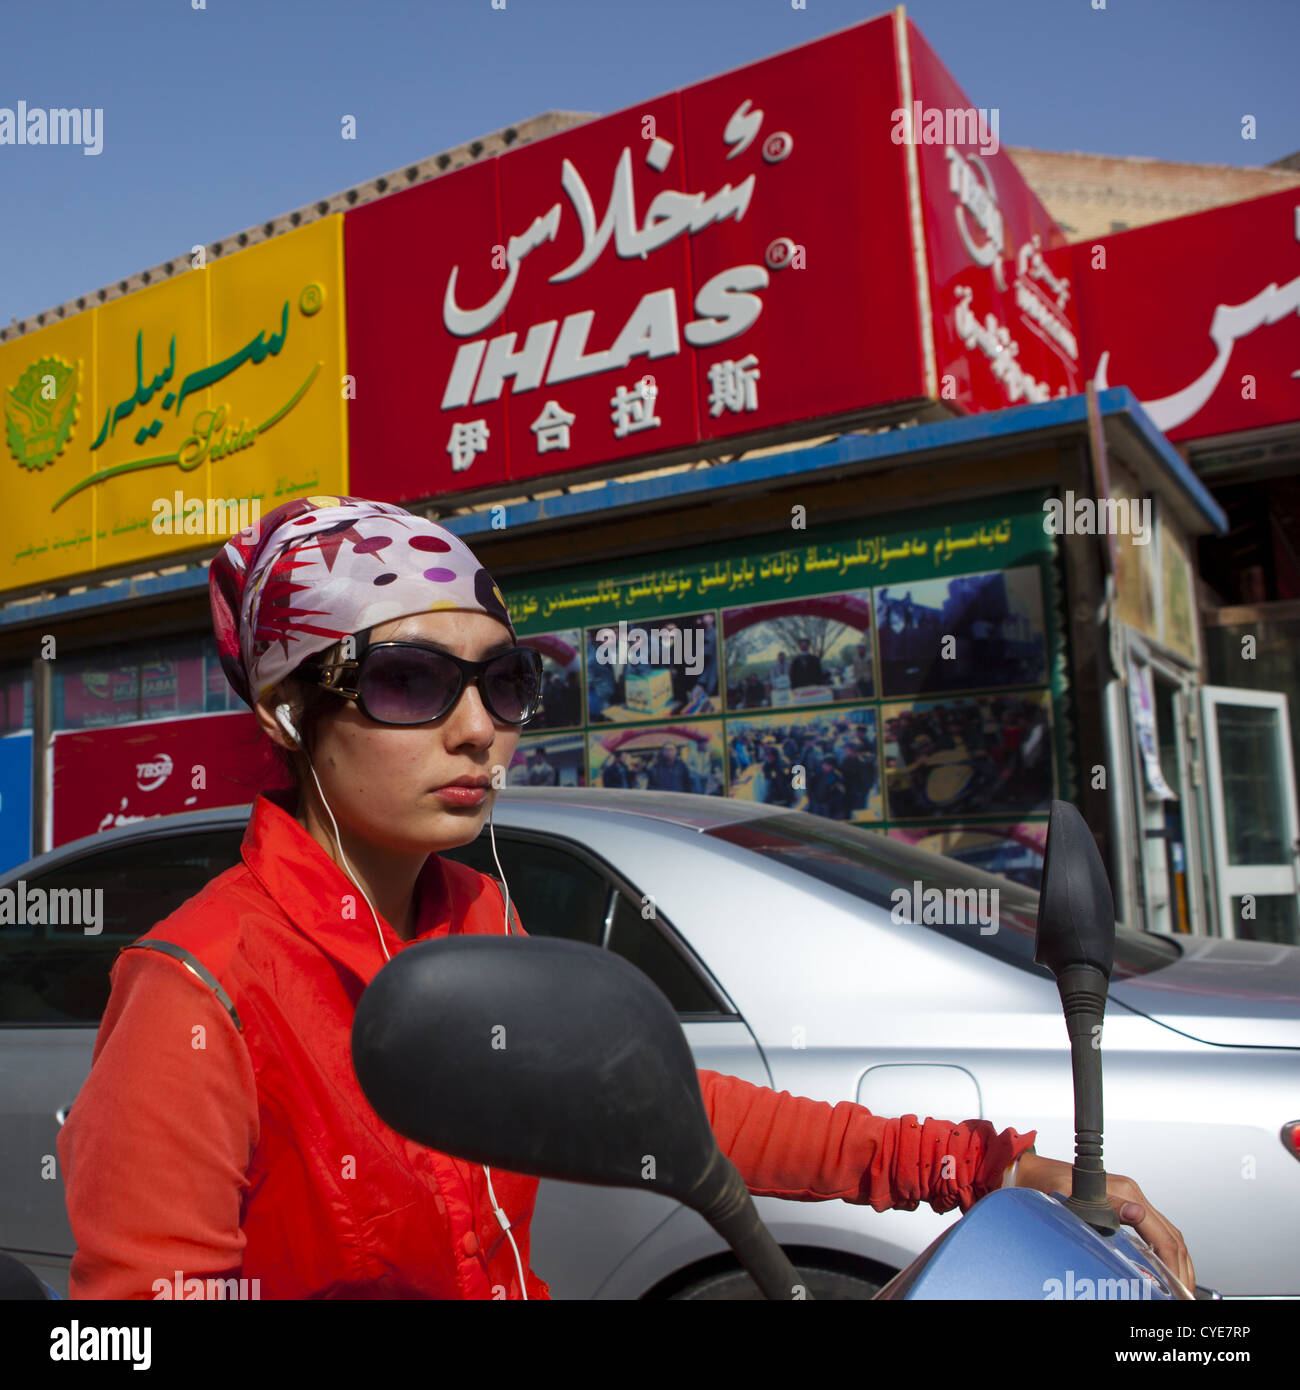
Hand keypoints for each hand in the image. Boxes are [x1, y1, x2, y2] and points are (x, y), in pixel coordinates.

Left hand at [1013, 1153, 1195, 1293]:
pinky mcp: (1124, 1204)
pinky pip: (1155, 1230)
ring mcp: (1129, 1198)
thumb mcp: (1072, 1197)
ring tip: (1180, 1287)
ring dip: (1177, 1262)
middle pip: (1172, 1236)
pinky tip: (1165, 1268)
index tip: (1178, 1288)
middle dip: (1181, 1269)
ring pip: (1168, 1233)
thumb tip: (1135, 1213)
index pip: (1164, 1236)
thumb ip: (1105, 1206)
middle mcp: (1131, 1194)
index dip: (1175, 1266)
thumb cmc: (1047, 1183)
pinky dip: (1166, 1251)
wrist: (1032, 1171)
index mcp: (1125, 1192)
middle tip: (1183, 1295)